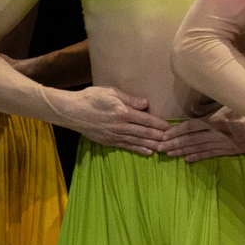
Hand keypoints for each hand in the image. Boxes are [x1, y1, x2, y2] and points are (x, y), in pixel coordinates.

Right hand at [55, 85, 172, 152]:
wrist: (70, 111)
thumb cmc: (90, 97)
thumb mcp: (110, 92)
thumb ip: (129, 99)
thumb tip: (146, 104)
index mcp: (122, 112)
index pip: (146, 120)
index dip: (160, 124)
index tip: (171, 128)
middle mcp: (120, 126)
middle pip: (144, 132)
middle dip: (160, 137)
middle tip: (174, 141)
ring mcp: (114, 135)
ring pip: (138, 141)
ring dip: (152, 145)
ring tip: (165, 149)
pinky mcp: (108, 141)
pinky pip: (127, 146)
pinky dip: (139, 149)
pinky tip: (148, 152)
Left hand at [162, 110, 244, 161]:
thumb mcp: (232, 101)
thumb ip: (214, 106)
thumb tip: (197, 108)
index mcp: (217, 120)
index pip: (191, 127)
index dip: (177, 131)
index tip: (164, 135)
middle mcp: (219, 133)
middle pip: (192, 139)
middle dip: (174, 144)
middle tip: (159, 148)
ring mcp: (226, 143)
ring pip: (199, 148)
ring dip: (183, 151)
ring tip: (169, 154)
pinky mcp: (233, 150)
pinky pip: (212, 154)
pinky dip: (199, 156)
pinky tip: (188, 159)